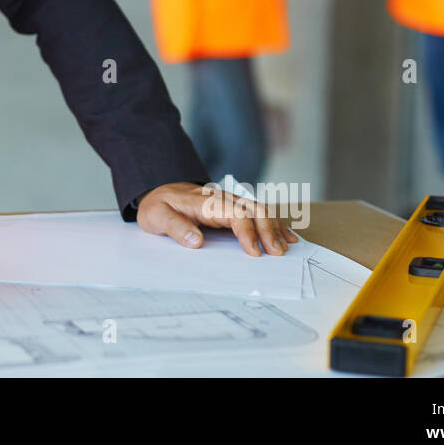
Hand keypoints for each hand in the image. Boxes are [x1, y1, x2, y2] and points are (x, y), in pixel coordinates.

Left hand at [136, 182, 299, 256]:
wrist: (158, 191)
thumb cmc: (158, 206)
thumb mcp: (156, 217)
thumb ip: (175, 228)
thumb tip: (197, 242)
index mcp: (206, 201)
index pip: (235, 213)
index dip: (247, 232)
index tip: (253, 252)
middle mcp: (222, 198)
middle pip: (253, 209)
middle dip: (269, 230)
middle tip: (278, 253)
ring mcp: (230, 201)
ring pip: (260, 209)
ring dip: (275, 227)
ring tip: (286, 247)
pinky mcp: (233, 206)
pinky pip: (258, 212)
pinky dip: (274, 223)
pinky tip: (287, 235)